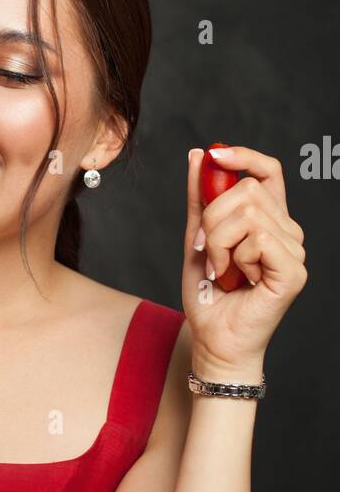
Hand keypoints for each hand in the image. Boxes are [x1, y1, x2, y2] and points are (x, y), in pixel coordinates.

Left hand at [182, 146, 306, 379]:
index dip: (245, 156)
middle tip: (208, 251)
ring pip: (250, 214)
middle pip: (248, 190)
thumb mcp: (197, 238)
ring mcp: (294, 251)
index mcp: (268, 219)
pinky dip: (235, 258)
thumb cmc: (207, 293)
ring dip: (220, 242)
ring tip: (221, 269)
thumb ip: (200, 199)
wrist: (212, 337)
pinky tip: (236, 279)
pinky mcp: (294, 271)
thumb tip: (200, 154)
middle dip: (214, 218)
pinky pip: (259, 239)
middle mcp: (287, 231)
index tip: (216, 154)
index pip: (269, 171)